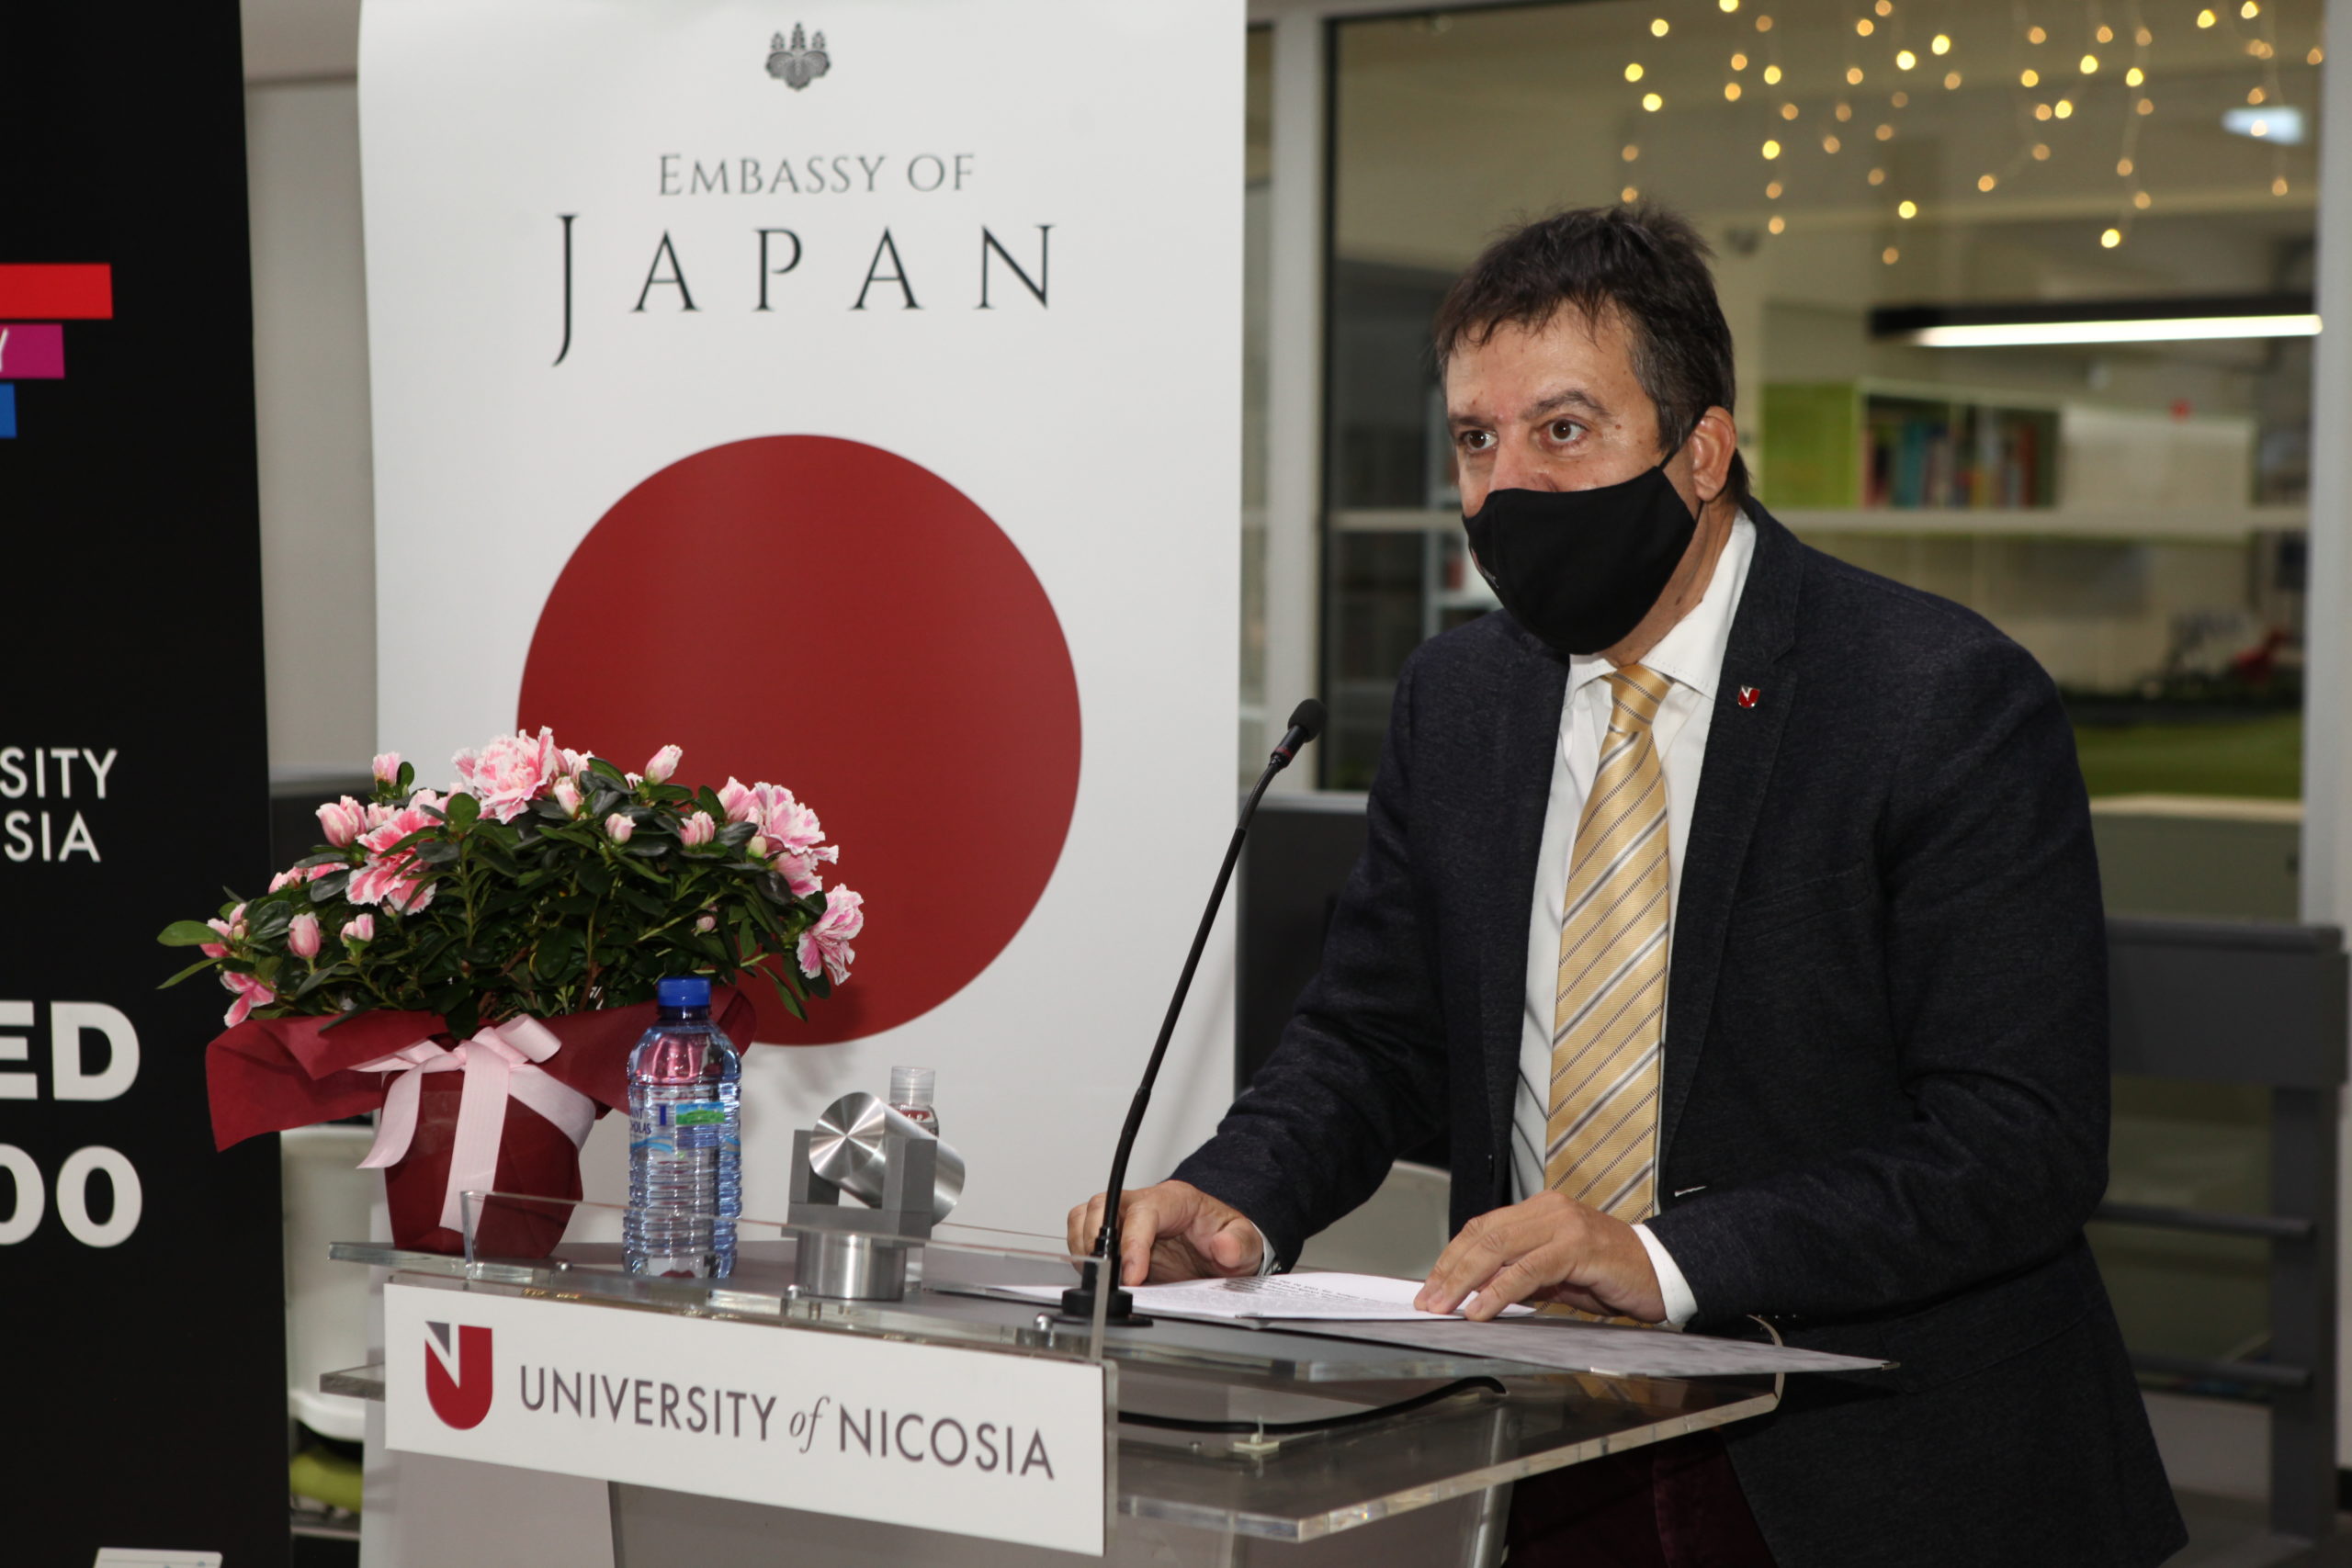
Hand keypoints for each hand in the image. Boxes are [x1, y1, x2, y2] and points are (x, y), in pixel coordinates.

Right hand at [1064, 1179, 1264, 1286]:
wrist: (1225, 1249)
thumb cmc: (1229, 1241)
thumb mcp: (1246, 1244)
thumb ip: (1239, 1244)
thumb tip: (1224, 1247)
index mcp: (1176, 1200)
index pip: (1143, 1212)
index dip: (1132, 1243)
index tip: (1132, 1276)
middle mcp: (1147, 1203)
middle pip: (1105, 1204)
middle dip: (1098, 1239)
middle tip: (1109, 1276)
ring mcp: (1128, 1218)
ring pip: (1087, 1215)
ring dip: (1086, 1245)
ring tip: (1102, 1275)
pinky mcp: (1116, 1235)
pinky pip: (1084, 1233)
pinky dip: (1083, 1254)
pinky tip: (1099, 1275)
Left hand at [1413, 1191, 1665, 1322]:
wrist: (1660, 1272)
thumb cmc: (1609, 1275)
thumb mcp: (1555, 1276)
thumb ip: (1518, 1276)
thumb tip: (1476, 1291)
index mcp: (1540, 1210)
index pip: (1482, 1228)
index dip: (1452, 1257)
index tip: (1431, 1285)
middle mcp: (1548, 1210)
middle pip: (1484, 1236)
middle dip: (1450, 1270)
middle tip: (1429, 1300)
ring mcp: (1563, 1225)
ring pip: (1499, 1248)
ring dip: (1466, 1281)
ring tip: (1447, 1306)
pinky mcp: (1578, 1247)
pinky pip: (1528, 1270)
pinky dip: (1500, 1291)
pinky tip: (1483, 1309)